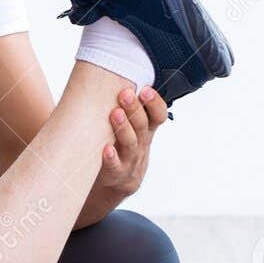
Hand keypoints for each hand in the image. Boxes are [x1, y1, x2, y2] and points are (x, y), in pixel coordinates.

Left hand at [79, 84, 167, 226]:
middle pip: (143, 125)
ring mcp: (130, 161)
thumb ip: (124, 111)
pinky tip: (106, 149)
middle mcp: (141, 144)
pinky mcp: (116, 175)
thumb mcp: (128, 131)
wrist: (113, 185)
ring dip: (124, 128)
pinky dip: (111, 158)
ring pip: (131, 144)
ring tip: (115, 113)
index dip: (155, 103)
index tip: (145, 89)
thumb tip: (105, 77)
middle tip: (125, 94)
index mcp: (146, 131)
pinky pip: (115, 167)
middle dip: (135, 108)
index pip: (158, 115)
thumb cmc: (118, 148)